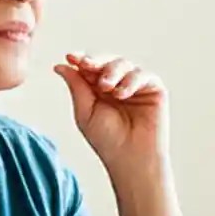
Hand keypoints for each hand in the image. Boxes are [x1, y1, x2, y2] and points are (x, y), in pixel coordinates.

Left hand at [54, 53, 168, 179]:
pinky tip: (121, 94)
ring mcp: (136, 86)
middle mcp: (118, 84)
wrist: (131, 158)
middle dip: (96, 62)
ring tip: (106, 86)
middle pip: (106, 61)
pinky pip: (142, 75)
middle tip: (87, 66)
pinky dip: (131, 81)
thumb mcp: (85, 111)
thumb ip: (76, 87)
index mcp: (99, 89)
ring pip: (123, 64)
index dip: (81, 59)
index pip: (90, 68)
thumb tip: (61, 65)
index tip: (71, 57)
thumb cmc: (108, 141)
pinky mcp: (154, 89)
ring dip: (112, 71)